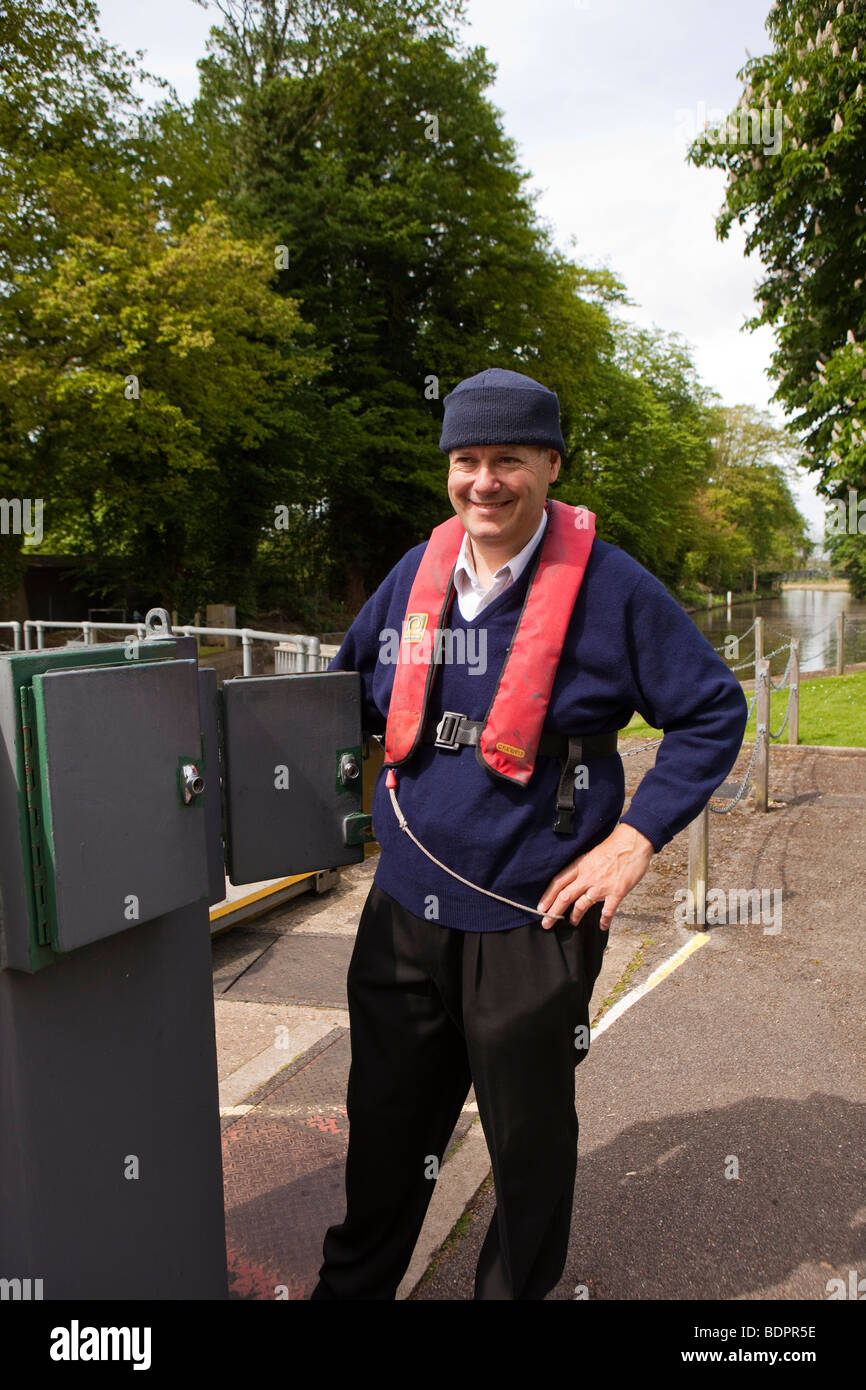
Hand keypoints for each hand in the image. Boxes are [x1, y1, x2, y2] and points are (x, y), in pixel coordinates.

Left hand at [536, 823, 654, 930]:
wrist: (633, 842)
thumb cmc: (615, 846)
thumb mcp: (592, 854)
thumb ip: (583, 868)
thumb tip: (576, 880)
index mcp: (580, 866)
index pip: (558, 882)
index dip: (548, 896)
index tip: (541, 907)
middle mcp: (588, 876)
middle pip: (565, 896)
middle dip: (553, 912)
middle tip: (546, 923)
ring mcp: (601, 885)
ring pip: (581, 905)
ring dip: (575, 916)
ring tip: (572, 922)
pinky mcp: (616, 892)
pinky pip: (607, 911)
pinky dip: (604, 921)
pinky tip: (602, 926)